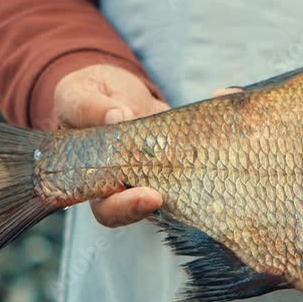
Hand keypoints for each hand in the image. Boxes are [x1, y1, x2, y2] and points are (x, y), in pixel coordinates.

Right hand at [53, 67, 244, 227]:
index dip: (129, 209)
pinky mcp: (187, 154)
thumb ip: (89, 109)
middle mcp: (135, 185)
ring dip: (206, 168)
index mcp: (98, 183)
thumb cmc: (85, 100)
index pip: (110, 211)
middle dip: (178, 199)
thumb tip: (118, 116)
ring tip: (218, 146)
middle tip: (186, 187)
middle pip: (156, 207)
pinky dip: (219, 128)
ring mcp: (165, 172)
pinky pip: (205, 150)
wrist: (111, 91)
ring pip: (188, 182)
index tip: (152, 197)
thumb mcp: (76, 96)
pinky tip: (226, 97)